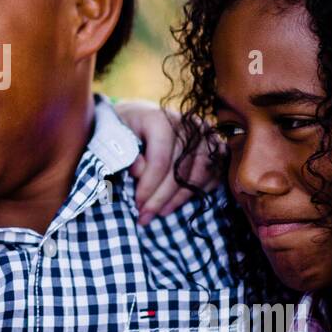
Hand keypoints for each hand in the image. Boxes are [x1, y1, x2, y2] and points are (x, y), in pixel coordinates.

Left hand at [113, 99, 219, 223]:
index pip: (160, 159)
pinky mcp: (216, 145)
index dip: (149, 186)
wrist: (142, 115)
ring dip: (179, 198)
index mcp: (160, 119)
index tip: (137, 204)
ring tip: (161, 212)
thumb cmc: (127, 128)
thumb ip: (125, 153)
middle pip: (180, 170)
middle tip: (145, 216)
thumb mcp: (115, 136)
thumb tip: (139, 172)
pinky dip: (197, 191)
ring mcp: (205, 134)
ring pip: (198, 175)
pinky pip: (213, 174)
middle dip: (161, 198)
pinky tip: (178, 202)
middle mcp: (187, 124)